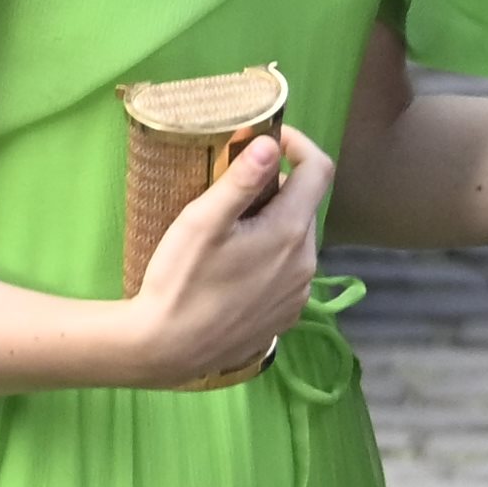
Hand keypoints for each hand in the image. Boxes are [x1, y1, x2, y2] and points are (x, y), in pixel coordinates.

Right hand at [126, 127, 332, 386]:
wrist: (168, 348)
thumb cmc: (181, 280)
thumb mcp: (203, 221)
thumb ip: (241, 180)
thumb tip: (271, 143)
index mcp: (292, 232)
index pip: (319, 170)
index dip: (298, 144)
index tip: (269, 138)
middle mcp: (307, 263)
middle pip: (304, 205)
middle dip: (278, 187)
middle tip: (234, 189)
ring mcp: (299, 293)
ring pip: (297, 240)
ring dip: (275, 223)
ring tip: (231, 230)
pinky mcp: (286, 316)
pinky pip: (289, 272)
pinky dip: (272, 257)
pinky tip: (236, 267)